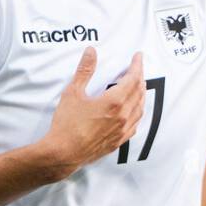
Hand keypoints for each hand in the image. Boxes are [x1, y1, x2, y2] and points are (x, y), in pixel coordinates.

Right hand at [41, 47, 144, 179]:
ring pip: (140, 108)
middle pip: (139, 92)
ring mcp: (122, 130)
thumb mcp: (73, 92)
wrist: (64, 153)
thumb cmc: (67, 124)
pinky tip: (134, 111)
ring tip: (138, 86)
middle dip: (140, 77)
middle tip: (137, 68)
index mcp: (114, 102)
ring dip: (141, 94)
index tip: (138, 57)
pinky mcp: (119, 141)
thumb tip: (91, 52)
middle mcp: (123, 116)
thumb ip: (84, 71)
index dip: (137, 66)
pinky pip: (135, 124)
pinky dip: (138, 112)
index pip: (133, 79)